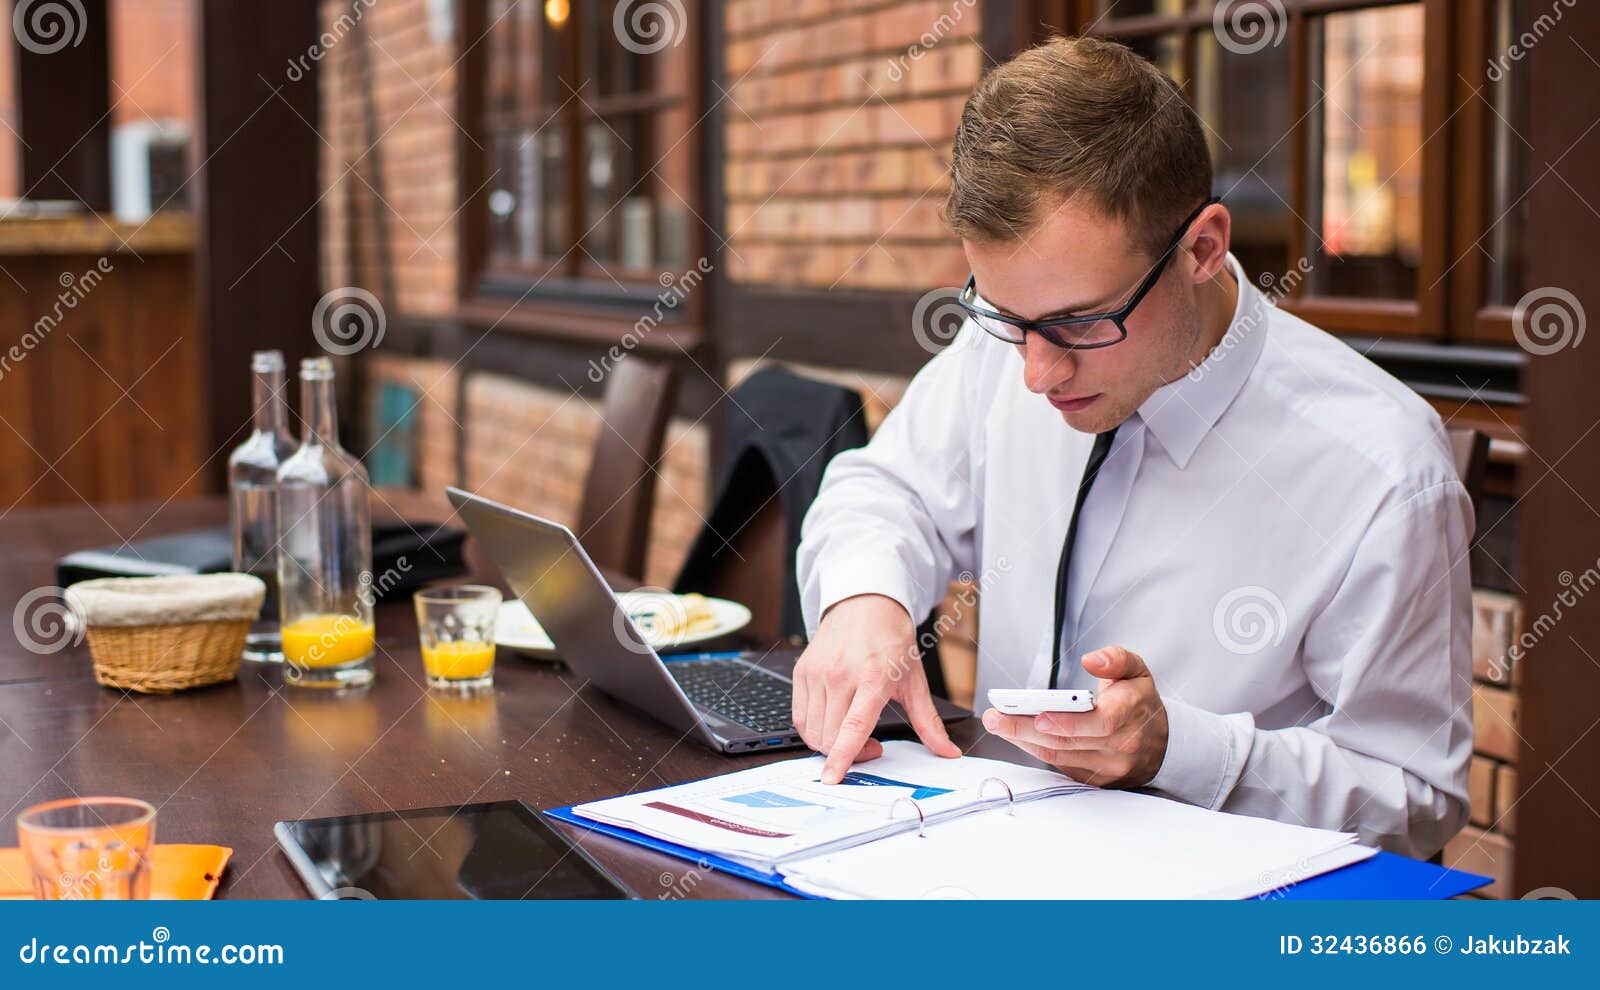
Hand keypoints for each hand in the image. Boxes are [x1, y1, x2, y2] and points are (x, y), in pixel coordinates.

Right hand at [793, 593, 961, 782]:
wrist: (865, 604)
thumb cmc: (890, 640)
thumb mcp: (914, 680)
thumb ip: (928, 722)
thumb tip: (948, 751)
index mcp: (872, 677)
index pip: (852, 727)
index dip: (842, 757)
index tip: (833, 778)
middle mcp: (840, 675)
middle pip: (830, 736)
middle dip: (847, 755)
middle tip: (871, 746)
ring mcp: (817, 673)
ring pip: (813, 730)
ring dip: (830, 744)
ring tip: (852, 732)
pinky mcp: (802, 672)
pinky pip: (800, 716)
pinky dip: (814, 729)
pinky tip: (833, 722)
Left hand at [981, 646, 1167, 786]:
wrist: (1160, 744)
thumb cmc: (1140, 703)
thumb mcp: (1137, 671)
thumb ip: (1116, 659)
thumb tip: (1092, 659)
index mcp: (1131, 715)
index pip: (1101, 723)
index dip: (1069, 722)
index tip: (1039, 716)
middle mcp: (1121, 745)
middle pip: (1068, 741)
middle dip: (1026, 730)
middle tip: (996, 717)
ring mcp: (1107, 767)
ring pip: (1059, 755)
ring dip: (1023, 740)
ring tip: (997, 723)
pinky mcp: (1095, 779)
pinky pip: (1059, 764)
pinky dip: (1034, 749)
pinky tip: (1015, 735)